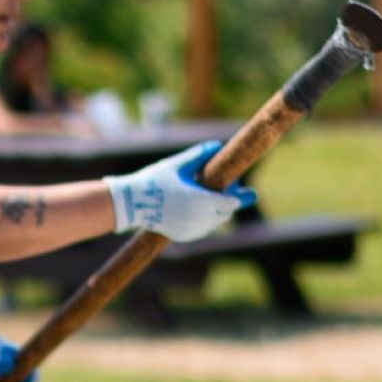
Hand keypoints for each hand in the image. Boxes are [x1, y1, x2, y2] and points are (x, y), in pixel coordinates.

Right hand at [102, 140, 255, 241]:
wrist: (130, 204)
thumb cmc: (154, 181)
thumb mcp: (177, 164)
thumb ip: (200, 155)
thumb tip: (218, 145)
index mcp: (200, 200)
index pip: (232, 203)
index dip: (241, 197)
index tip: (251, 194)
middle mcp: (198, 218)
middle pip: (225, 212)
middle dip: (229, 201)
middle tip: (227, 187)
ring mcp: (190, 229)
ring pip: (215, 222)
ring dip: (217, 211)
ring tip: (210, 196)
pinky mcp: (183, 236)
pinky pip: (202, 229)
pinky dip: (205, 220)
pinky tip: (199, 208)